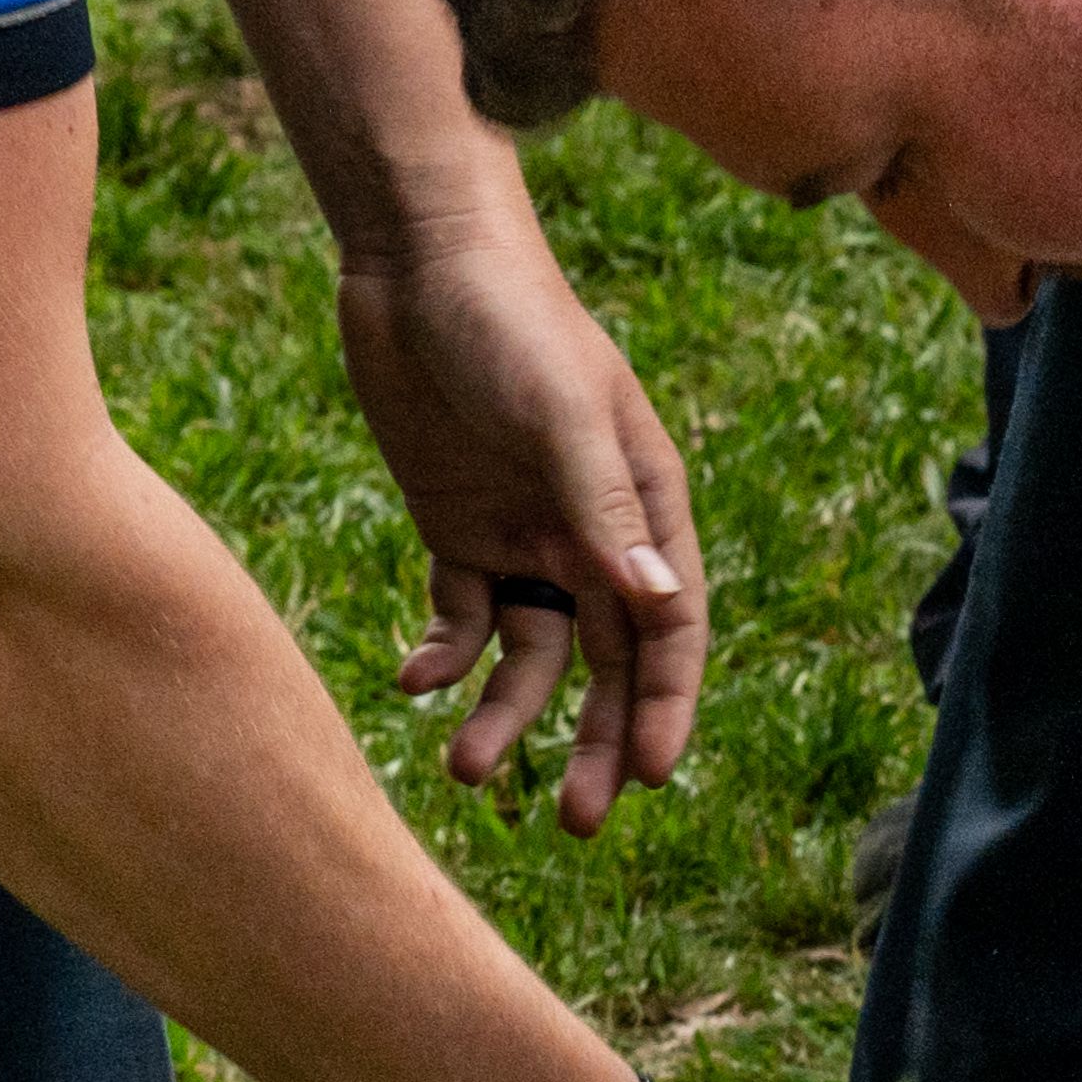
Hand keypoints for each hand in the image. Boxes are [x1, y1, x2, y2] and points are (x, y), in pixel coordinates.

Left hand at [333, 217, 706, 835]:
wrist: (418, 261)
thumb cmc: (509, 320)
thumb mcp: (560, 413)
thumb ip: (605, 509)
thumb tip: (658, 606)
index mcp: (646, 504)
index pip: (669, 627)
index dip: (661, 705)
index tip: (646, 776)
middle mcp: (595, 532)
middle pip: (606, 663)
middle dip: (592, 741)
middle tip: (571, 820)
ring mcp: (527, 534)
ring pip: (531, 658)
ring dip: (506, 717)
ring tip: (464, 770)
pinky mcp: (458, 530)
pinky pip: (461, 619)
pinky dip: (442, 657)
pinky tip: (412, 680)